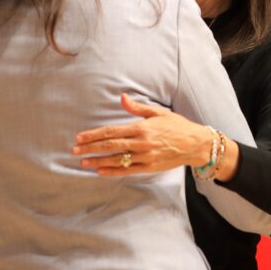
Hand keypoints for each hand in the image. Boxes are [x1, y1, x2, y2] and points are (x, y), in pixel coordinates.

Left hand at [73, 93, 213, 174]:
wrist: (195, 143)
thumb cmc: (177, 125)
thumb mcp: (158, 112)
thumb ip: (137, 107)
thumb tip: (122, 97)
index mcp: (141, 128)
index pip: (111, 132)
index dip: (93, 135)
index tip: (79, 138)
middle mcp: (141, 143)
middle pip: (110, 146)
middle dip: (91, 148)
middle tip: (75, 151)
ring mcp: (145, 157)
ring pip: (117, 160)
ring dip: (98, 161)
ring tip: (83, 162)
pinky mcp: (150, 167)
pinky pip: (128, 170)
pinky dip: (113, 171)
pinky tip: (101, 171)